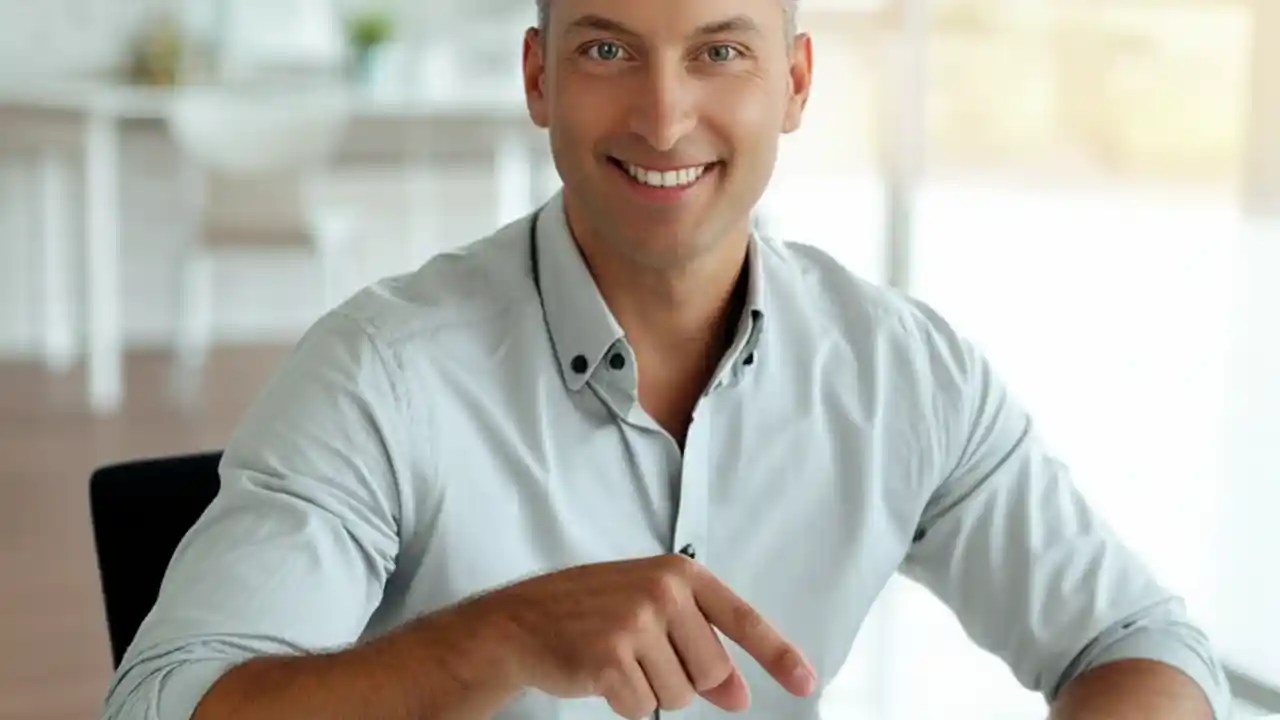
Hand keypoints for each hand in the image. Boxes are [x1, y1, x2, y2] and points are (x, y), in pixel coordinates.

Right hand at [477, 554, 815, 718]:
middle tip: (640, 656)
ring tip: (616, 659)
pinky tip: (599, 674)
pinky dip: (623, 702)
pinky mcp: (610, 656)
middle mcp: (662, 591)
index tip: (806, 681)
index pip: (742, 618)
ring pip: (678, 695)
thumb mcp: (651, 616)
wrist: (521, 622)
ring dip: (649, 690)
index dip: (778, 655)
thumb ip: (699, 647)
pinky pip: (641, 707)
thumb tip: (739, 696)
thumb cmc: (589, 614)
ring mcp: (636, 621)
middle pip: (710, 672)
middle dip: (682, 679)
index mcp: (679, 574)